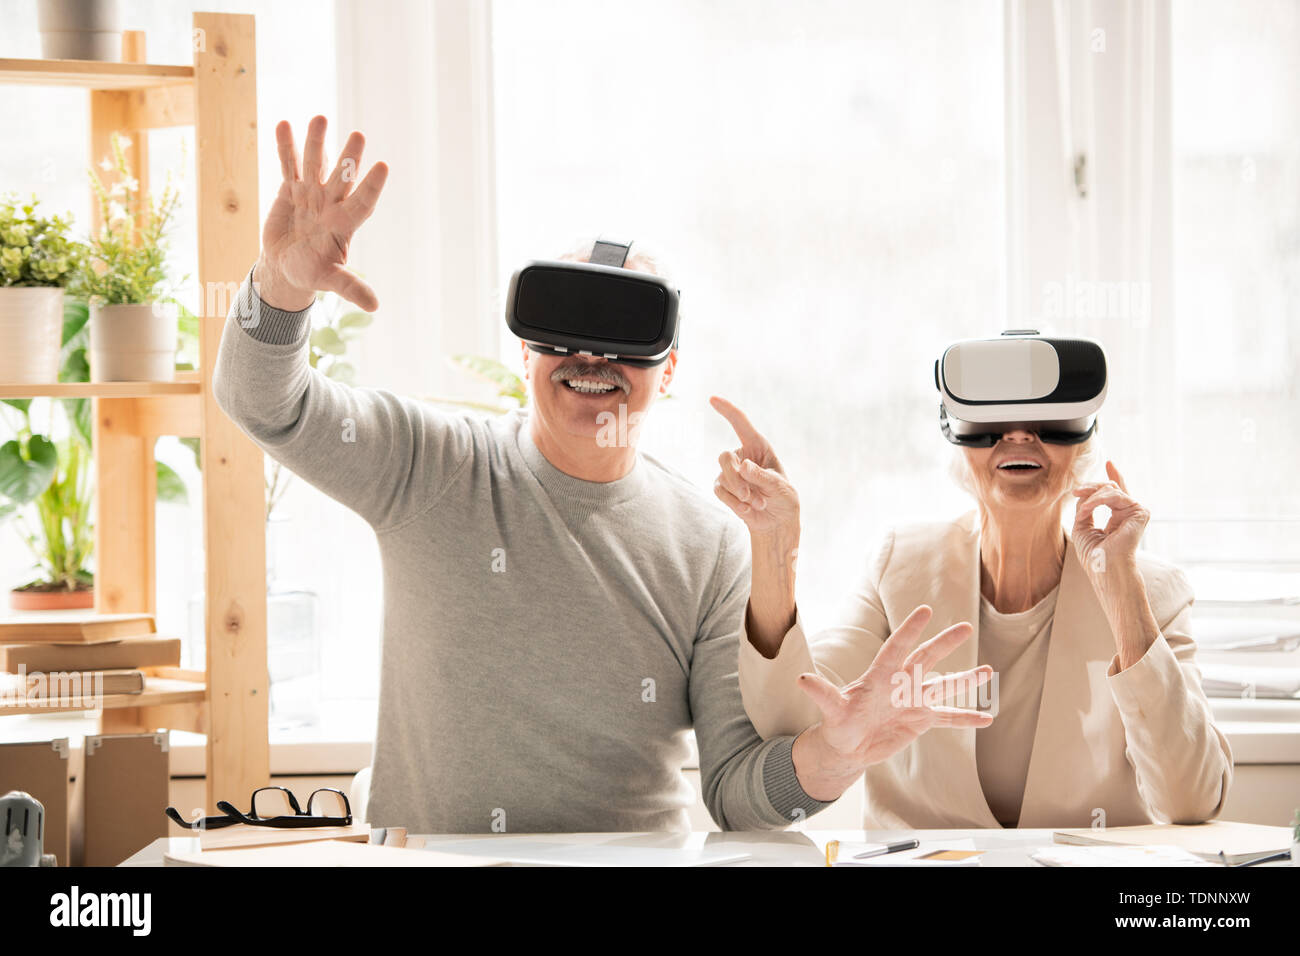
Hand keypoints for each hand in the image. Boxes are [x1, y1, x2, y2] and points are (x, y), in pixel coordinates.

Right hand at [255, 115, 389, 311]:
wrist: (286, 267)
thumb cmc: (312, 274)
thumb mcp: (330, 281)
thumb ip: (350, 287)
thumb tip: (375, 306)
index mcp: (344, 224)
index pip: (363, 201)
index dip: (371, 185)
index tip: (383, 166)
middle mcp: (331, 204)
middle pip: (342, 177)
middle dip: (349, 157)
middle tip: (359, 135)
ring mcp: (311, 194)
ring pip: (315, 164)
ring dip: (316, 143)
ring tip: (319, 118)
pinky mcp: (290, 189)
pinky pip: (287, 165)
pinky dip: (285, 147)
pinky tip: (284, 125)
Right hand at [709, 396, 798, 535]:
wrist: (776, 521)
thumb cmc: (783, 498)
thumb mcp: (780, 486)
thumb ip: (762, 476)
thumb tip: (743, 466)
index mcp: (758, 446)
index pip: (740, 424)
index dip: (727, 410)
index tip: (712, 399)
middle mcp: (741, 456)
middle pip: (724, 457)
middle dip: (735, 478)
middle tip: (748, 495)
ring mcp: (730, 472)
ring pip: (722, 477)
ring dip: (740, 494)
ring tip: (758, 503)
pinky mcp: (723, 488)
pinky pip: (719, 491)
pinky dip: (733, 502)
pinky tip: (747, 509)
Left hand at [791, 605, 992, 799]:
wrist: (848, 747)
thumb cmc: (838, 725)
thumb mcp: (832, 712)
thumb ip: (823, 695)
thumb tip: (801, 679)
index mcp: (880, 676)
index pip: (897, 648)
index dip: (910, 630)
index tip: (926, 610)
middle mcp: (900, 684)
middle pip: (926, 659)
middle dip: (944, 644)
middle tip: (965, 627)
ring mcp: (913, 702)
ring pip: (943, 687)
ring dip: (964, 680)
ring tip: (988, 671)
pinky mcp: (920, 721)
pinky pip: (948, 718)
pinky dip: (966, 717)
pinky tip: (987, 717)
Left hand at [1072, 461, 1159, 668]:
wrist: (1105, 568)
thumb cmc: (1094, 554)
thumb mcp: (1082, 526)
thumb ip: (1084, 508)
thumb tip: (1083, 494)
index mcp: (1117, 518)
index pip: (1116, 494)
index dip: (1113, 477)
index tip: (1109, 462)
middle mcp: (1129, 514)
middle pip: (1109, 488)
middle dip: (1091, 486)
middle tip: (1076, 490)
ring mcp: (1136, 512)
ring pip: (1111, 490)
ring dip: (1091, 496)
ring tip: (1081, 507)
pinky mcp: (1140, 513)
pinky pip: (1115, 495)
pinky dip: (1098, 500)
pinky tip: (1087, 509)